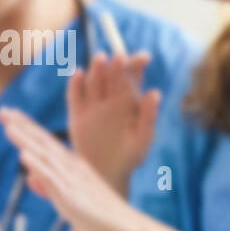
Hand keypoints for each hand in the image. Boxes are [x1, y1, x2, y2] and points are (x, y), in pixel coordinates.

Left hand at [0, 106, 143, 230]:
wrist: (127, 228)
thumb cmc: (102, 215)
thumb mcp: (70, 198)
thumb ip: (49, 186)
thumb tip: (31, 177)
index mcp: (74, 166)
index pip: (46, 143)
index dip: (28, 127)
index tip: (11, 114)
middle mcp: (73, 168)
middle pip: (44, 143)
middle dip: (22, 126)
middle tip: (2, 110)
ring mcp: (73, 180)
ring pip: (45, 156)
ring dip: (26, 140)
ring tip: (7, 125)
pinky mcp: (72, 196)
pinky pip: (52, 178)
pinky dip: (37, 165)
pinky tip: (23, 154)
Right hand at [66, 50, 159, 185]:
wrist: (106, 173)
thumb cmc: (130, 155)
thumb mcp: (143, 138)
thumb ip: (149, 116)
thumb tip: (154, 93)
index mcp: (129, 100)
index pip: (133, 76)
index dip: (137, 64)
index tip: (145, 57)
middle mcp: (111, 97)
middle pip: (113, 75)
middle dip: (116, 65)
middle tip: (120, 57)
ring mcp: (93, 104)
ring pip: (94, 81)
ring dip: (97, 69)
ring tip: (102, 59)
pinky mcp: (77, 113)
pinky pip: (75, 95)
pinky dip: (75, 84)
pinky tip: (79, 74)